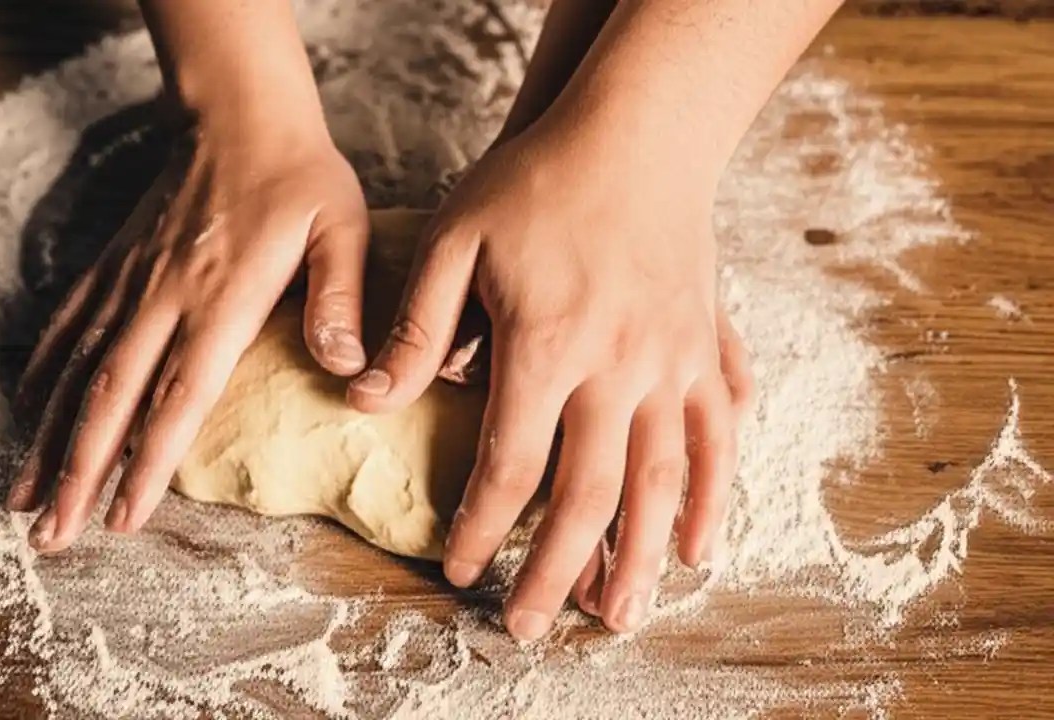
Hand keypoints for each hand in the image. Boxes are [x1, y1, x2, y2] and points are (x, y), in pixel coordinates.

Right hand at [7, 123, 369, 552]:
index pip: (177, 399)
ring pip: (77, 372)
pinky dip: (43, 372)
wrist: (239, 114)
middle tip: (51, 535)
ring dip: (47, 439)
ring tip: (21, 497)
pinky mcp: (114, 266)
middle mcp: (162, 299)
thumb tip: (343, 369)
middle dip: (77, 474)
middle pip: (109, 401)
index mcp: (219, 301)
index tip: (120, 519)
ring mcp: (130, 283)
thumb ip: (339, 299)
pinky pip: (68, 325)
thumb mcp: (342, 229)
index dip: (146, 465)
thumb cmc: (299, 176)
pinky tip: (26, 412)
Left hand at [347, 118, 753, 639]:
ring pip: (662, 484)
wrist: (638, 130)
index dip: (480, 528)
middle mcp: (619, 368)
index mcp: (549, 346)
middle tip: (529, 627)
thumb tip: (367, 401)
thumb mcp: (454, 240)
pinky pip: (719, 438)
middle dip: (556, 572)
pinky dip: (712, 497)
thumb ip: (414, 328)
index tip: (458, 571)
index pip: (510, 466)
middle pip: (589, 496)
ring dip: (640, 559)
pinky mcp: (708, 350)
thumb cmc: (539, 180)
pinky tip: (701, 544)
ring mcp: (674, 363)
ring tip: (618, 617)